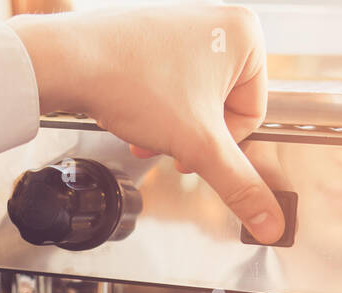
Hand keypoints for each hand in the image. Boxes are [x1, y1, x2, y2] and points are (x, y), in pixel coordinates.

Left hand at [9, 5, 284, 243]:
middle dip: (190, 134)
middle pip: (221, 109)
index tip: (192, 143)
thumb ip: (239, 186)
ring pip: (192, 101)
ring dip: (169, 126)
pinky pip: (168, 84)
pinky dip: (153, 105)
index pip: (252, 115)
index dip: (220, 142)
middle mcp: (218, 21)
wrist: (69, 62)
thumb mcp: (198, 146)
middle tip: (166, 135)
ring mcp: (184, 25)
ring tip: (144, 123)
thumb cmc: (132, 84)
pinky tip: (132, 109)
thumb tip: (272, 222)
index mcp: (245, 35)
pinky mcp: (155, 34)